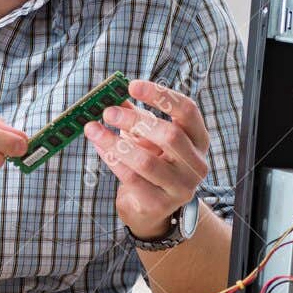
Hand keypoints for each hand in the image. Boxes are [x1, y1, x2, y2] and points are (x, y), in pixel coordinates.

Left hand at [84, 79, 209, 239]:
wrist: (152, 207)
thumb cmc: (153, 163)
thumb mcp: (150, 137)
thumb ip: (136, 116)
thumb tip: (114, 93)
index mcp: (199, 139)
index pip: (187, 110)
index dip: (161, 95)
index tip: (132, 85)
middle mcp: (196, 164)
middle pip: (170, 135)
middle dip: (135, 120)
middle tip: (108, 111)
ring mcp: (181, 187)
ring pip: (146, 161)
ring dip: (115, 142)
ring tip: (93, 129)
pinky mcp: (160, 204)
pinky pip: (132, 178)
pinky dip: (112, 160)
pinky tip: (99, 147)